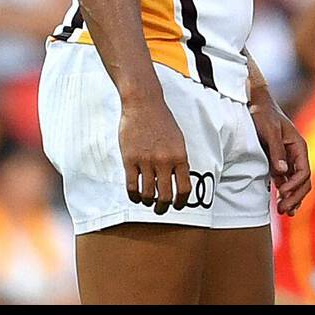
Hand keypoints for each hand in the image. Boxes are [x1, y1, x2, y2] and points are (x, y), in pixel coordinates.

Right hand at [119, 91, 191, 214]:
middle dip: (163, 208)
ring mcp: (146, 161)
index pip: (184, 188)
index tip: (178, 206)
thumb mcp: (178, 140)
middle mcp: (164, 161)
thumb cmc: (162, 121)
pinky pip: (132, 186)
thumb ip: (178, 160)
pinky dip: (134, 196)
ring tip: (148, 202)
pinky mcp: (130, 160)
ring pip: (147, 194)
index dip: (182, 202)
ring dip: (148, 202)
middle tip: (161, 210)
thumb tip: (179, 180)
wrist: (144, 105)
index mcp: (180, 156)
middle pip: (166, 196)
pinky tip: (136, 197)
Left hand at [249, 87, 311, 215]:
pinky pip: (288, 180)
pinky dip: (287, 192)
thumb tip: (282, 172)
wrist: (255, 102)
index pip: (304, 171)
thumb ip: (276, 151)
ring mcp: (289, 158)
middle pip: (304, 180)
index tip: (282, 193)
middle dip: (296, 196)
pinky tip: (282, 203)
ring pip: (298, 182)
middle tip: (283, 210)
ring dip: (293, 197)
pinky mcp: (279, 161)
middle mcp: (297, 153)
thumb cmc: (263, 114)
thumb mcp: (268, 131)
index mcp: (298, 145)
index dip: (295, 185)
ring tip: (284, 211)